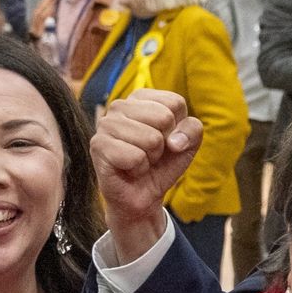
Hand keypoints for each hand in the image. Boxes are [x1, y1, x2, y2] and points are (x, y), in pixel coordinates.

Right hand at [92, 89, 201, 258]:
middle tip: (151, 153)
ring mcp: (106, 124)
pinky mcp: (98, 145)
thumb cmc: (162, 164)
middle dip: (164, 143)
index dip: (178, 128)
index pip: (175, 103)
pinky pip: (135, 157)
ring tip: (140, 160)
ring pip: (151, 138)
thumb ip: (192, 130)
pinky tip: (129, 169)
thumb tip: (174, 141)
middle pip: (164, 118)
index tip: (166, 139)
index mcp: (141, 97)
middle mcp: (120, 105)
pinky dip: (139, 169)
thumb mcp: (187, 144)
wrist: (143, 195)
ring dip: (151, 157)